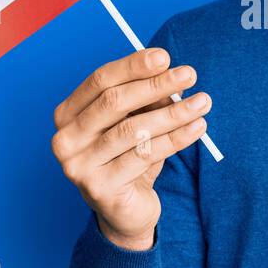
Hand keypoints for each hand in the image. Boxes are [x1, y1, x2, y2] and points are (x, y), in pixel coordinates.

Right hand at [51, 48, 210, 249]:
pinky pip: (144, 156)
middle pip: (113, 102)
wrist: (125, 211)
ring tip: (202, 102)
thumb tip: (170, 74)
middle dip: (155, 85)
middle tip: (189, 74)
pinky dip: (176, 139)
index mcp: (68, 114)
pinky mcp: (100, 188)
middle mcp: (66, 139)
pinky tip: (197, 128)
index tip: (165, 56)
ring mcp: (79, 166)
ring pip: (132, 130)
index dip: (133, 66)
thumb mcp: (135, 122)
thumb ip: (145, 99)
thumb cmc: (128, 158)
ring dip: (172, 113)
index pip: (100, 80)